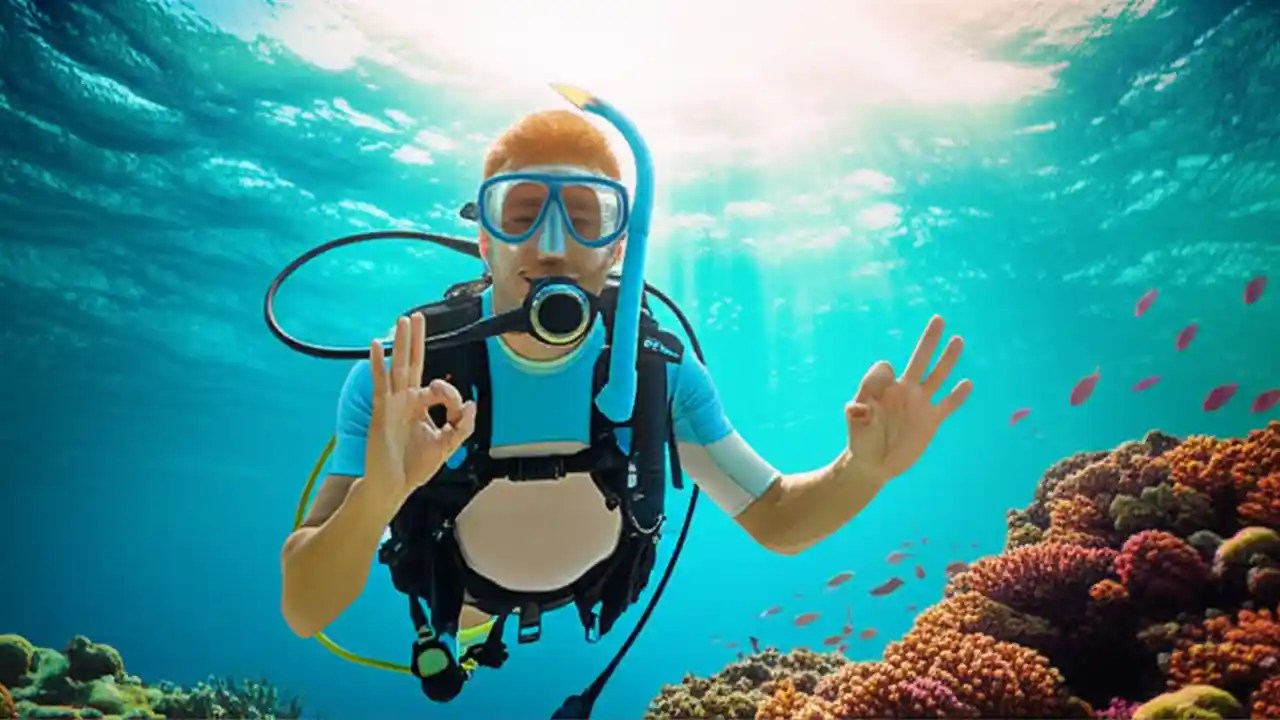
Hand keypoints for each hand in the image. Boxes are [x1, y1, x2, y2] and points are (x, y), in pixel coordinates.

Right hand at [364, 312, 476, 509]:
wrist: (392, 486)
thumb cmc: (414, 467)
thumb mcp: (447, 445)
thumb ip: (463, 425)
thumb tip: (472, 404)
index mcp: (420, 407)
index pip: (439, 387)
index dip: (453, 395)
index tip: (459, 414)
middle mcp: (405, 400)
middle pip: (413, 363)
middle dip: (416, 340)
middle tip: (417, 316)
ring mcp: (392, 404)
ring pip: (398, 367)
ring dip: (401, 343)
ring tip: (402, 321)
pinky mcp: (381, 412)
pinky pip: (380, 383)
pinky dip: (378, 364)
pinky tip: (375, 346)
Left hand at [844, 315, 971, 481]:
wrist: (875, 463)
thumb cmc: (861, 441)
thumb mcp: (855, 427)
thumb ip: (857, 414)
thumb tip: (857, 406)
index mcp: (881, 389)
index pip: (883, 370)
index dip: (881, 374)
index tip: (878, 389)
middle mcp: (902, 390)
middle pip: (918, 360)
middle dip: (928, 340)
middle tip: (938, 319)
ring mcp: (918, 403)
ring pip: (937, 376)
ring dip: (948, 359)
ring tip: (958, 339)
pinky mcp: (930, 419)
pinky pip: (947, 404)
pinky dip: (957, 396)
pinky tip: (968, 383)